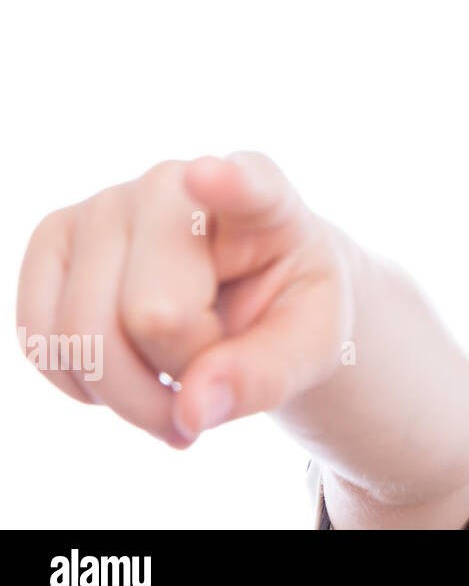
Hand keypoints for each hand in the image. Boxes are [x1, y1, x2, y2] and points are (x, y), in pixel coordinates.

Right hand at [15, 152, 351, 448]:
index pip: (248, 188)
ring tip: (177, 387)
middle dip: (182, 374)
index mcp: (265, 199)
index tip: (210, 174)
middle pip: (150, 314)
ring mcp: (103, 206)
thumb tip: (192, 411)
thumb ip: (263, 377)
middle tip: (215, 375)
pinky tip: (129, 373)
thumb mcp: (312, 348)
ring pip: (82, 334)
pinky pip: (39, 339)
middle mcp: (172, 184)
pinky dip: (83, 387)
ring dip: (130, 397)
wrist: (252, 293)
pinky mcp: (53, 241)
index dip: (228, 185)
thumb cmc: (290, 310)